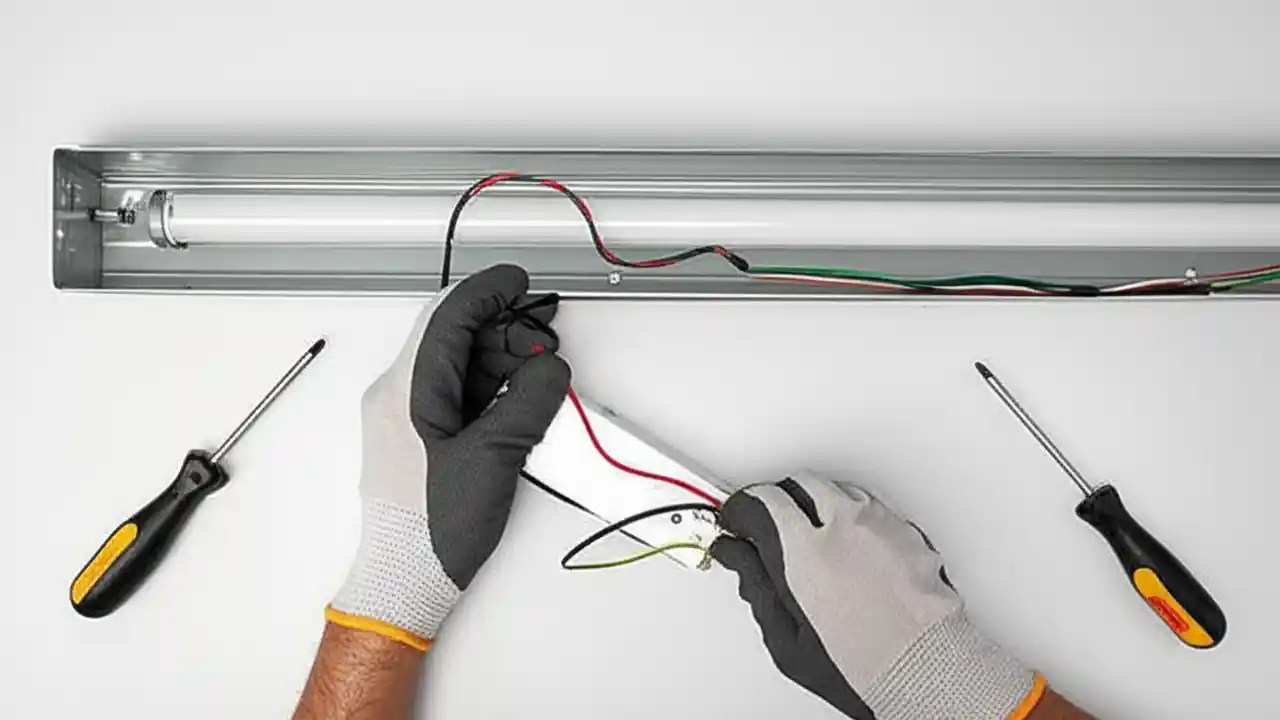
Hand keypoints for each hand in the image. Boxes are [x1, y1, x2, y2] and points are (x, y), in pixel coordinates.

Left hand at [327, 264, 569, 650]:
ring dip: (501, 361)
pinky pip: (457, 392)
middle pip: (455, 335)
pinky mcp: (418, 434)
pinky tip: (519, 402)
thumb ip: (529, 402)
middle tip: (545, 343)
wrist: (404, 578)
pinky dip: (490, 388)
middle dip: (505, 331)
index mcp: (407, 390)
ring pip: (459, 363)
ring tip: (539, 380)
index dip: (489, 290)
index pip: (448, 314)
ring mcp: (406, 414)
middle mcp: (398, 393)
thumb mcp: (495, 457)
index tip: (521, 282)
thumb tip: (550, 368)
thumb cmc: (431, 529)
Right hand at [712, 471, 1042, 719]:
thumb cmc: (863, 663)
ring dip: (822, 501)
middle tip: (774, 516)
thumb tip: (738, 558)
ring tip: (816, 528)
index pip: (766, 502)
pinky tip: (853, 541)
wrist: (925, 670)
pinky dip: (857, 516)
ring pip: (841, 489)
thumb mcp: (788, 639)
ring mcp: (881, 525)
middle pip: (803, 483)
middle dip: (782, 496)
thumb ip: (757, 588)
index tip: (740, 515)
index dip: (746, 505)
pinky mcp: (909, 532)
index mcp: (806, 552)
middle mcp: (845, 527)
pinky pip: (875, 508)